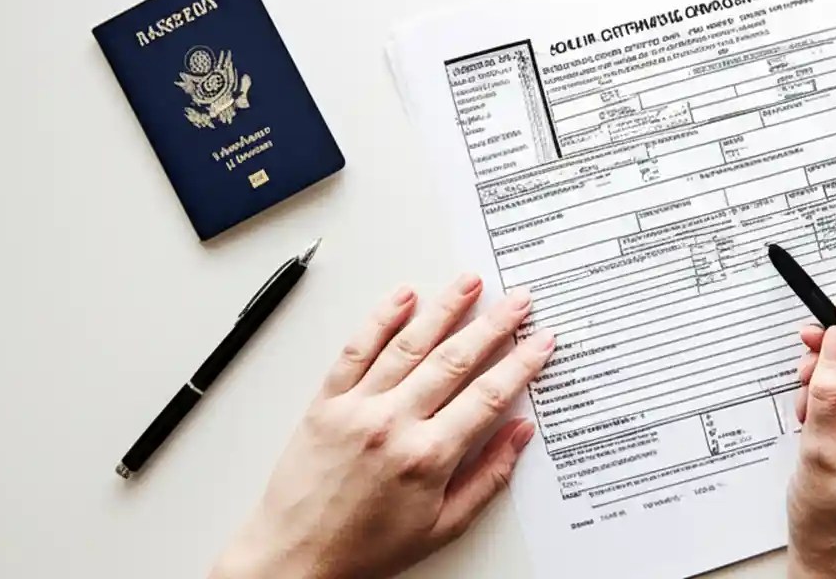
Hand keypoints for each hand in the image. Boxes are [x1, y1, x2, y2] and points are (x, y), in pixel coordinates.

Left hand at [210, 275, 554, 578]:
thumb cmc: (366, 550)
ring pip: (409, 344)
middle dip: (493, 324)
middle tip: (517, 301)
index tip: (540, 341)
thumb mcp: (442, 526)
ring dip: (444, 308)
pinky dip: (381, 319)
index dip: (521, 364)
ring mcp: (357, 407)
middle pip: (455, 359)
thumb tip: (520, 435)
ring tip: (468, 283)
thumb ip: (488, 477)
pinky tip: (403, 297)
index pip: (487, 395)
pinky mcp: (326, 402)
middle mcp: (393, 424)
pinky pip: (357, 350)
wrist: (295, 560)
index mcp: (427, 457)